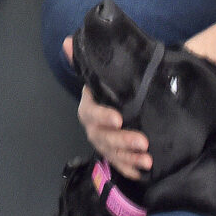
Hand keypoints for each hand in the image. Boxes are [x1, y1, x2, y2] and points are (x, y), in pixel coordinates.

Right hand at [69, 39, 152, 179]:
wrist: (121, 98)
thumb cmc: (114, 83)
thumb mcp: (106, 69)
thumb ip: (88, 59)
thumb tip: (67, 43)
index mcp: (89, 104)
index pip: (91, 112)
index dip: (102, 116)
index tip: (119, 119)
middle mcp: (93, 125)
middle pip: (102, 136)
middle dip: (122, 140)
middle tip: (143, 142)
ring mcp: (103, 141)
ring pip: (111, 152)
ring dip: (128, 157)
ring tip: (148, 160)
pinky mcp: (114, 152)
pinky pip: (118, 163)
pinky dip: (128, 169)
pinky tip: (142, 172)